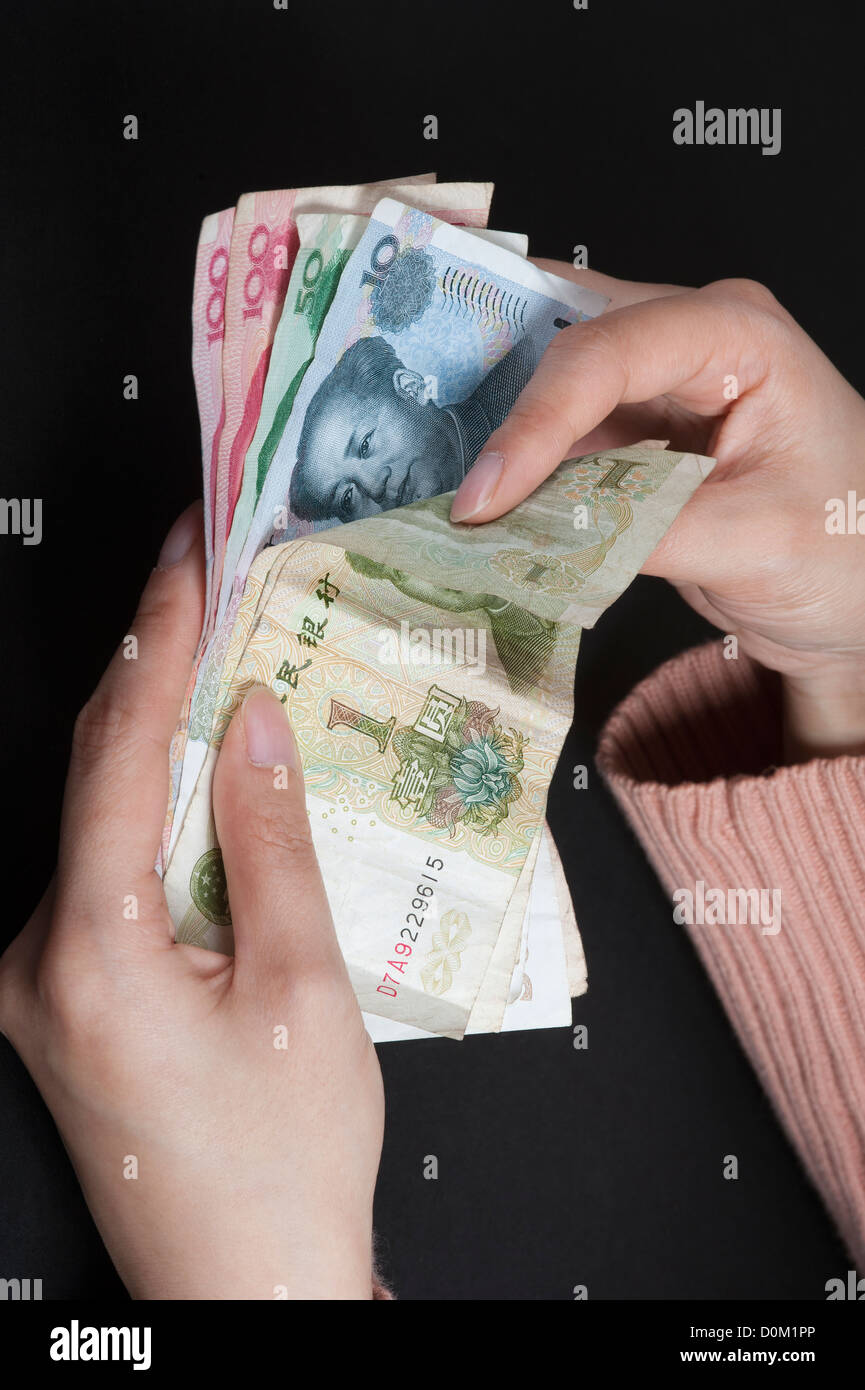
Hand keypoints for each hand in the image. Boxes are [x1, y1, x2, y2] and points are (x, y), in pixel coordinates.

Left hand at [0, 503, 383, 1299]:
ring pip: (100, 821)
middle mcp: (40, 960)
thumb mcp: (303, 990)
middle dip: (152, 667)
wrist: (249, 1285)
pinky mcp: (70, 998)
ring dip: (159, 735)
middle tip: (205, 577)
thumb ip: (272, 843)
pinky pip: (110, 872)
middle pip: (94, 774)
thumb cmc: (282, 1167)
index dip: (158, 642)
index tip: (190, 560)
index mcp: (91, 952)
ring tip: (219, 648)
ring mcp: (45, 982)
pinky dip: (159, 809)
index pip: (117, 753)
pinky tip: (208, 771)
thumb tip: (258, 724)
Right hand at [451, 268, 864, 759]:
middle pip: (563, 344)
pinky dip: (518, 470)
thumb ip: (640, 530)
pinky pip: (558, 436)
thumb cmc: (850, 547)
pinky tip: (483, 502)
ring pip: (548, 386)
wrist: (864, 595)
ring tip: (444, 487)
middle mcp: (690, 339)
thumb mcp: (755, 545)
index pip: (609, 355)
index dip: (534, 424)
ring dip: (497, 437)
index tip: (485, 494)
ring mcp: (658, 382)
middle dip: (492, 401)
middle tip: (428, 458)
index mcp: (737, 334)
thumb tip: (530, 532)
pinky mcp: (635, 430)